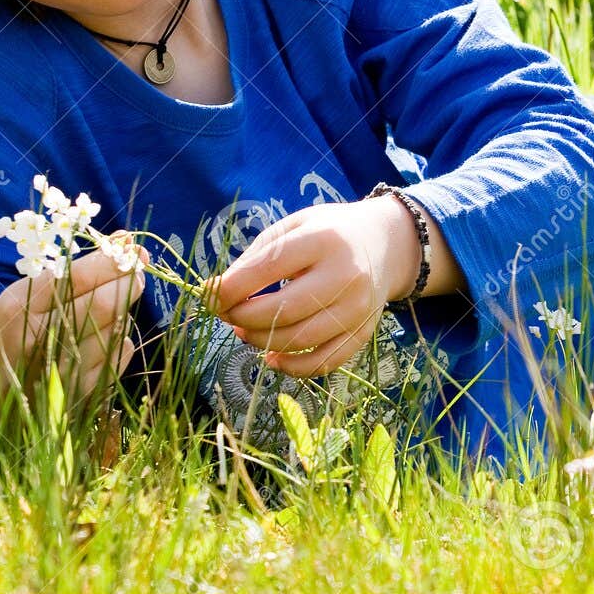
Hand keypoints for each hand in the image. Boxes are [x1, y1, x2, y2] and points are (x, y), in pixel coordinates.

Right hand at [0, 233, 148, 453]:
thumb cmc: (5, 345)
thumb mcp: (21, 303)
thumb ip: (69, 275)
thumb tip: (123, 240)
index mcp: (19, 308)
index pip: (77, 276)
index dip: (112, 260)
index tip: (131, 247)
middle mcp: (40, 339)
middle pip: (104, 303)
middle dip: (128, 283)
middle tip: (135, 273)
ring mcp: (62, 370)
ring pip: (116, 328)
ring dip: (122, 312)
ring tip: (110, 306)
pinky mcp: (80, 393)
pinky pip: (119, 355)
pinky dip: (119, 340)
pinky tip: (101, 338)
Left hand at [202, 198, 418, 377]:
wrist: (385, 243)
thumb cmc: (328, 232)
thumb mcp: (294, 226)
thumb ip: (257, 256)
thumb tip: (218, 293)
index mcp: (323, 240)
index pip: (269, 266)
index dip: (232, 286)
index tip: (208, 295)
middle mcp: (346, 275)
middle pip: (283, 309)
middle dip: (243, 316)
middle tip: (226, 314)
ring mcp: (358, 308)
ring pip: (300, 339)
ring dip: (261, 340)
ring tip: (243, 329)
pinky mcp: (364, 332)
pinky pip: (324, 362)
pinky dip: (292, 367)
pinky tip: (272, 356)